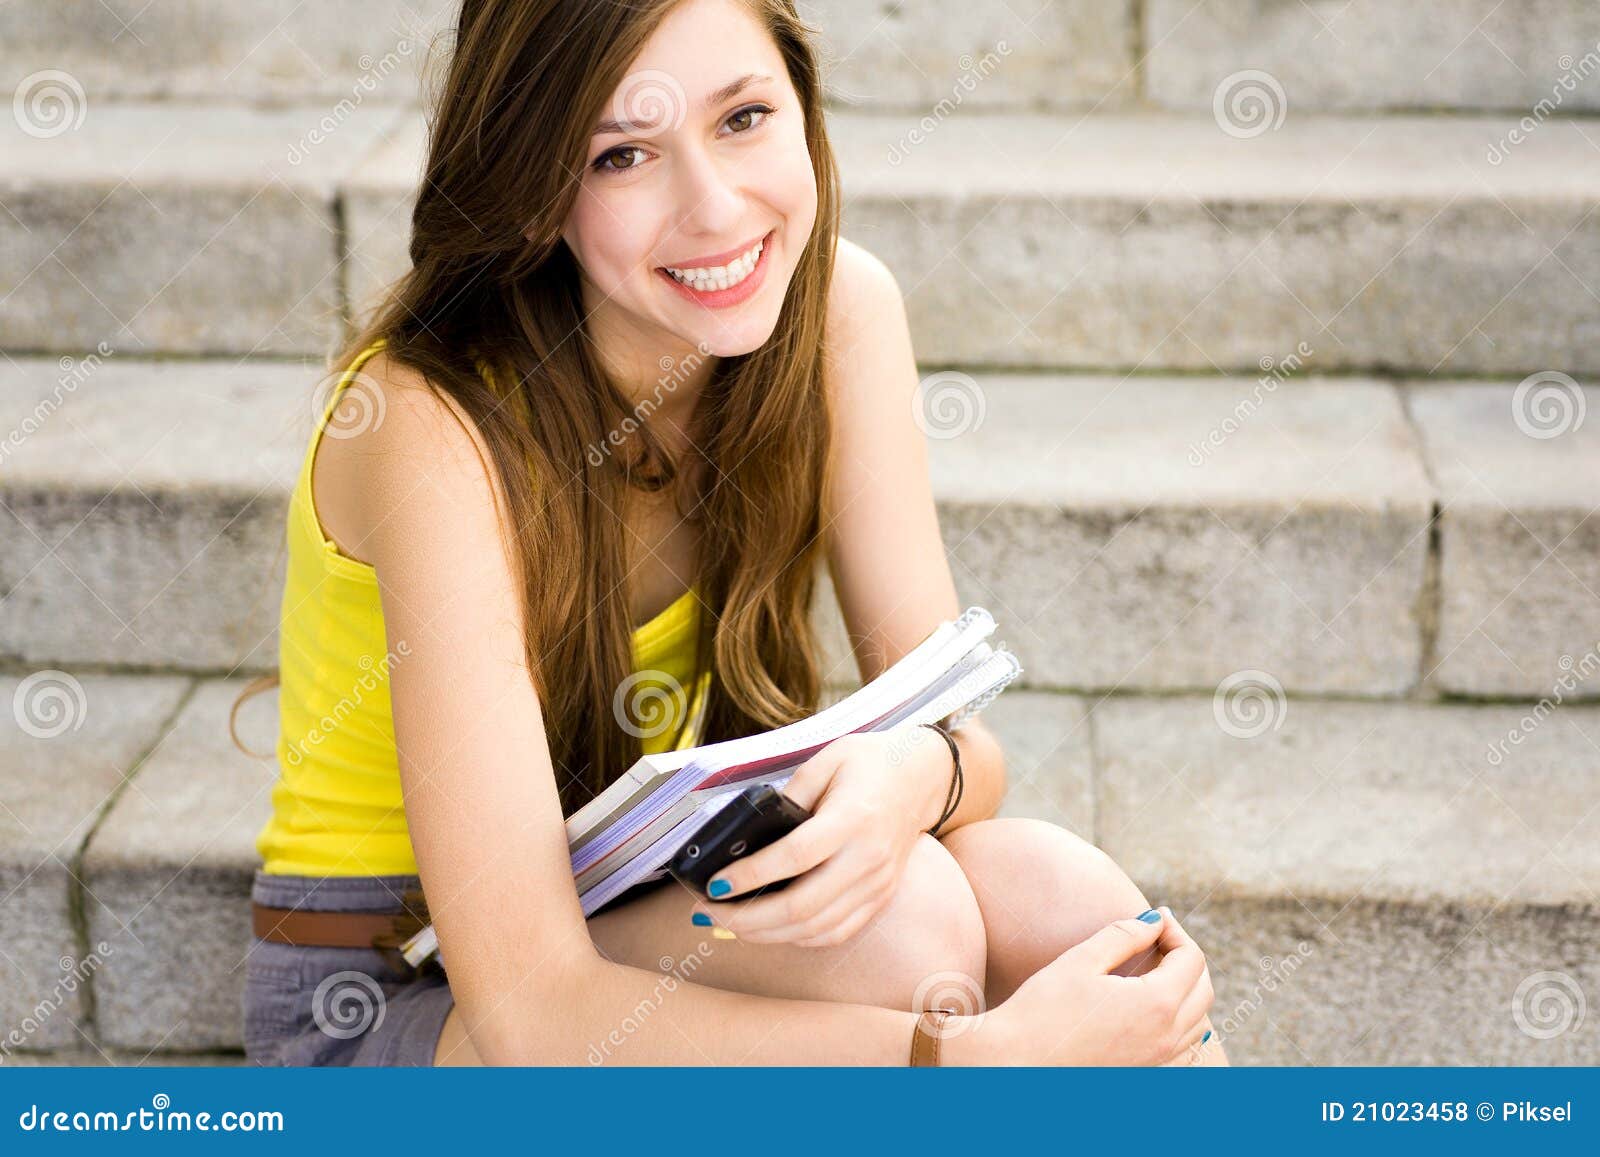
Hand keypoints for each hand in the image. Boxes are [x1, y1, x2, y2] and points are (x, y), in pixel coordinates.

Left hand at [692, 728, 952, 946]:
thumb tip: (752, 834)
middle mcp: (868, 858)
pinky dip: (798, 938)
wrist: (922, 778)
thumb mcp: (827, 760)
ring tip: (730, 924)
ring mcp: (876, 884)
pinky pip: (836, 933)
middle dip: (747, 917)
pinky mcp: (879, 898)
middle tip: (710, 912)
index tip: (715, 883)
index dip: (750, 875)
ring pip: (816, 929)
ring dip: (766, 935)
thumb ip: (790, 795)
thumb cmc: (870, 763)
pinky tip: (769, 930)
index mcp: (853, 819)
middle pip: (802, 907)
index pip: (795, 857)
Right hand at [944, 907, 1214, 1065]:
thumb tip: (1156, 921)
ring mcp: (1159, 1063)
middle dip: (1185, 957)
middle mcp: (1167, 1038)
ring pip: (1198, 1021)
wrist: (1015, 1064)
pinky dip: (1181, 1025)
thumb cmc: (1042, 1009)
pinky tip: (1153, 1011)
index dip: (1175, 931)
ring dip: (1185, 990)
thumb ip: (1125, 936)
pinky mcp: (1146, 1077)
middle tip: (1155, 939)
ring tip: (1152, 970)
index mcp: (1156, 1004)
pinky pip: (1184, 1050)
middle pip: (1203, 988)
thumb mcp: (1082, 960)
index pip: (1191, 958)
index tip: (1154, 918)